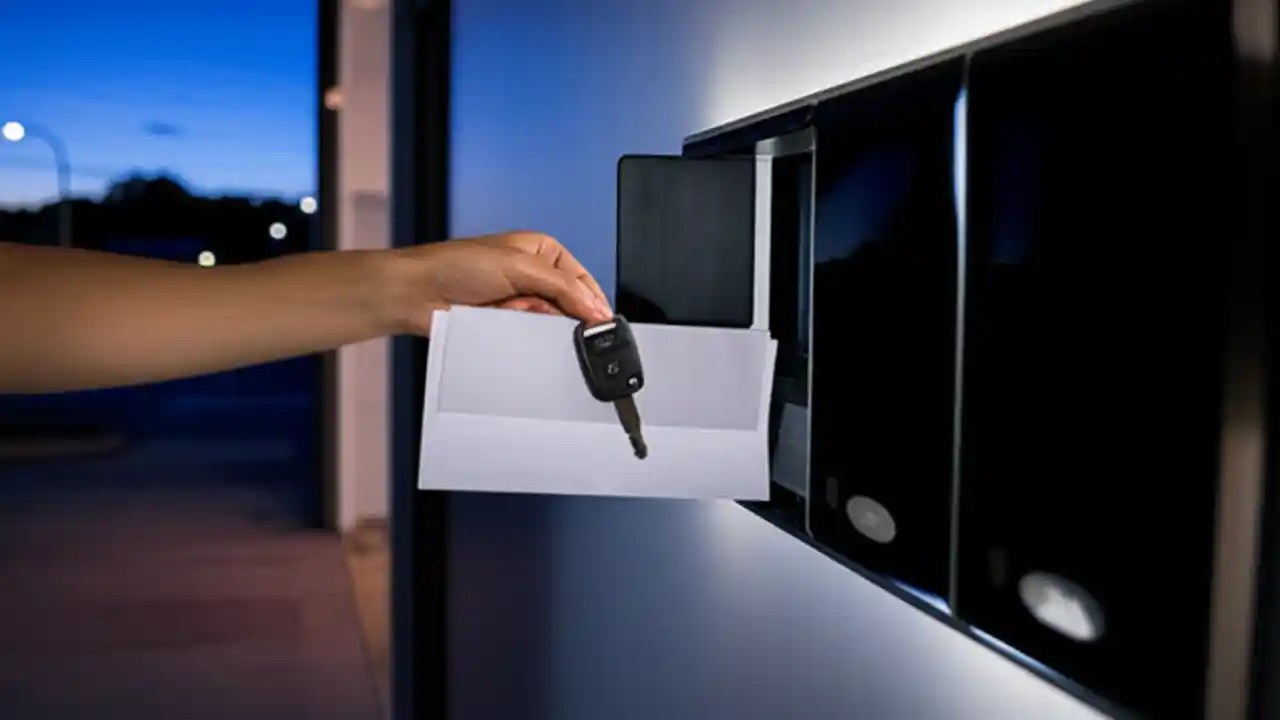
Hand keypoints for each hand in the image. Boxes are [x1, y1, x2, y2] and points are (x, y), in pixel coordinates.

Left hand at [385, 230, 612, 335]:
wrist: (417, 293)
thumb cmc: (455, 265)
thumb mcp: (519, 266)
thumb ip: (563, 287)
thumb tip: (595, 308)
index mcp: (542, 250)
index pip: (582, 279)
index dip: (592, 301)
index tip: (600, 323)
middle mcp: (534, 274)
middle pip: (568, 304)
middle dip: (556, 311)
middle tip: (537, 309)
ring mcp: (520, 300)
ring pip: (548, 322)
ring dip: (532, 320)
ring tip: (509, 309)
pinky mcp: (507, 323)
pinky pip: (529, 335)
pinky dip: (519, 332)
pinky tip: (501, 320)